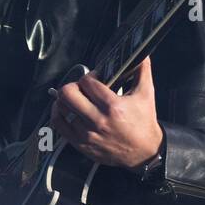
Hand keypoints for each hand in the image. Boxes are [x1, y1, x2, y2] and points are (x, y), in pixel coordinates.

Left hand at [48, 57, 164, 167]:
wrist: (144, 152)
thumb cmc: (144, 122)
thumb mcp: (146, 94)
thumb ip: (142, 71)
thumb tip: (141, 52)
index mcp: (112, 106)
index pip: (87, 82)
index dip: (90, 76)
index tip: (96, 79)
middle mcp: (98, 120)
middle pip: (67, 94)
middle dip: (73, 86)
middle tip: (81, 88)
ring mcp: (87, 134)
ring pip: (61, 108)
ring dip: (65, 100)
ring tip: (74, 99)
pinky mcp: (81, 144)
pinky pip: (58, 125)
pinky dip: (57, 114)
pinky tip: (64, 110)